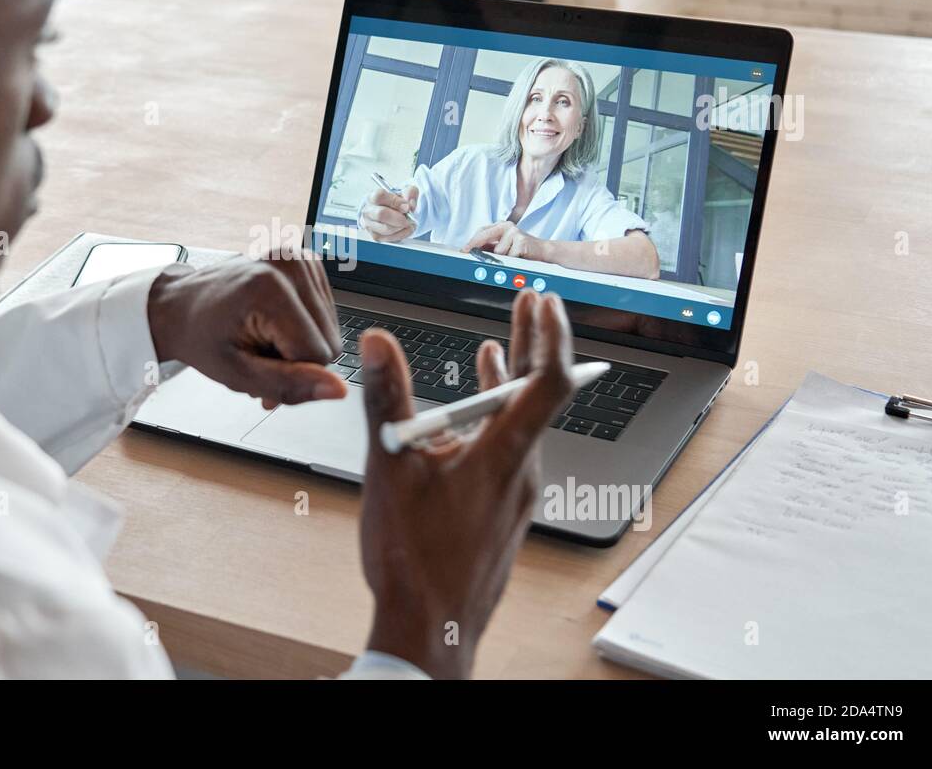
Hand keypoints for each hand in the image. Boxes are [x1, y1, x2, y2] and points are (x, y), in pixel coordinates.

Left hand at [147, 251, 346, 409]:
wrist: (182, 305)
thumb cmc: (200, 335)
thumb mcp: (236, 373)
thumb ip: (289, 384)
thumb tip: (337, 390)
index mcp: (269, 288)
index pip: (318, 355)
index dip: (293, 375)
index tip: (261, 370)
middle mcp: (289, 264)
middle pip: (330, 342)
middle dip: (298, 361)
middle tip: (259, 356)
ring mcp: (300, 258)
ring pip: (331, 331)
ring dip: (300, 345)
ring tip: (263, 339)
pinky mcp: (307, 261)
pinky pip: (326, 315)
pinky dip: (302, 327)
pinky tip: (274, 324)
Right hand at [358, 289, 574, 678]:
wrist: (431, 627)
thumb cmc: (415, 560)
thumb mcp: (390, 468)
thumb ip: (387, 399)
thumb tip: (381, 344)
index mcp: (504, 457)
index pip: (548, 381)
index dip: (550, 335)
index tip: (542, 302)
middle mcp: (522, 471)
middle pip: (540, 394)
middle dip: (533, 342)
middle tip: (530, 303)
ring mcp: (517, 492)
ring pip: (524, 423)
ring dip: (513, 380)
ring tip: (504, 344)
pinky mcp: (504, 509)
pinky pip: (512, 449)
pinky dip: (498, 418)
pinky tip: (475, 413)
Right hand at [359, 185, 418, 242]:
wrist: (393, 212)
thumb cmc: (396, 202)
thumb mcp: (405, 192)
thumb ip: (410, 193)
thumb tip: (410, 205)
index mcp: (373, 197)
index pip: (379, 196)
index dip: (395, 202)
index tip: (406, 206)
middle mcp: (368, 211)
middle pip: (381, 214)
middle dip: (399, 218)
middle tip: (408, 218)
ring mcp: (370, 225)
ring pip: (386, 229)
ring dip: (402, 227)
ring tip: (409, 223)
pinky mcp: (376, 236)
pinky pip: (390, 238)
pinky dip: (402, 234)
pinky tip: (405, 229)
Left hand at [462, 221, 548, 259]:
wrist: (544, 251)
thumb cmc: (523, 250)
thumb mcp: (505, 246)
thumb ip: (491, 247)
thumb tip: (474, 251)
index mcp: (501, 226)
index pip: (482, 231)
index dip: (472, 241)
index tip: (464, 249)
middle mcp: (507, 226)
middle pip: (485, 235)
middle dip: (475, 246)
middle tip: (467, 253)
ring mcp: (515, 232)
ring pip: (497, 251)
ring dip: (502, 259)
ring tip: (512, 257)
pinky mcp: (521, 241)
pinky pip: (509, 257)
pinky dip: (512, 261)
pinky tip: (519, 257)